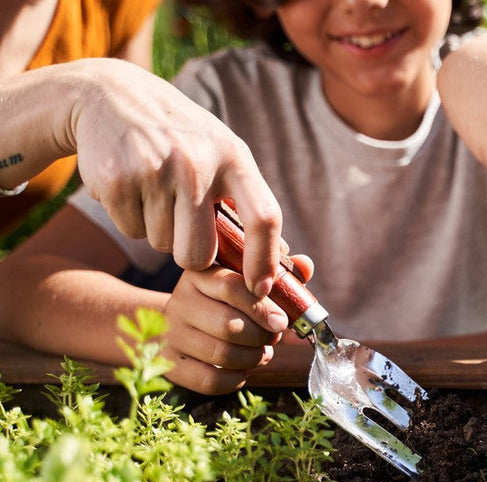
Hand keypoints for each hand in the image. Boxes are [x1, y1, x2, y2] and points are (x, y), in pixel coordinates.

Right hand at [68, 59, 282, 297]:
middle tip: (184, 224)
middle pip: (199, 253)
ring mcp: (155, 171)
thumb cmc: (183, 138)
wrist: (114, 97)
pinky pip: (132, 231)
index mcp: (234, 158)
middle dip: (191, 253)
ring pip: (162, 245)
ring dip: (160, 231)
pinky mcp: (117, 180)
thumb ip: (250, 204)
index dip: (264, 261)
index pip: (264, 219)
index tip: (260, 289)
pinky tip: (133, 185)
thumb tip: (282, 259)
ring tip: (156, 191)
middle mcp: (197, 164)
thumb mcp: (225, 155)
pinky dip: (132, 219)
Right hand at [162, 264, 289, 393]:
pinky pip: (210, 381)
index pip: (231, 287)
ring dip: (253, 359)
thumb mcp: (245, 277)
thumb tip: (306, 265)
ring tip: (262, 352)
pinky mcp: (171, 365)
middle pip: (229, 326)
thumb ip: (276, 272)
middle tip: (274, 337)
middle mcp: (180, 303)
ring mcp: (171, 335)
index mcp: (200, 275)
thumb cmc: (223, 299)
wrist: (171, 322)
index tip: (281, 321)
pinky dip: (236, 379)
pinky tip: (243, 370)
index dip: (262, 308)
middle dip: (262, 337)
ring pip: (222, 355)